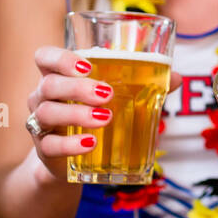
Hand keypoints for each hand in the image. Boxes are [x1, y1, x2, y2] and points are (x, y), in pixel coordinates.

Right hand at [26, 47, 182, 177]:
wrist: (70, 160)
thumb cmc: (93, 116)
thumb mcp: (115, 99)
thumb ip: (143, 85)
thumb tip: (177, 77)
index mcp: (58, 76)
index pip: (44, 57)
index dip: (60, 58)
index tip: (86, 65)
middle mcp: (42, 96)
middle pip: (49, 84)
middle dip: (77, 87)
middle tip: (107, 94)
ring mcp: (40, 123)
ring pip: (47, 112)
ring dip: (77, 113)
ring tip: (105, 118)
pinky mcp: (43, 149)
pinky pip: (49, 145)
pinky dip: (69, 144)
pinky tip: (90, 144)